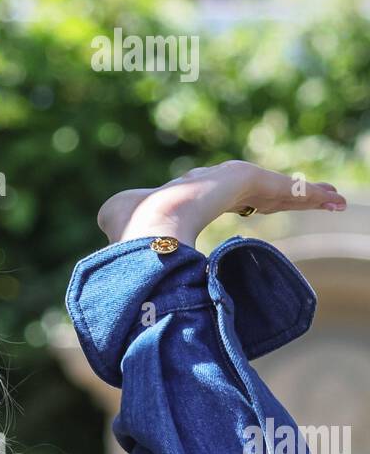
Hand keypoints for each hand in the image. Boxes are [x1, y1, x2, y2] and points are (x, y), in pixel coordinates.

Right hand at [97, 161, 346, 247]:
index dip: (241, 201)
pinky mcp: (246, 180)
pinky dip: (311, 195)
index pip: (223, 196)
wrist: (144, 226)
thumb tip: (119, 273)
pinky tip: (334, 201)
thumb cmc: (131, 231)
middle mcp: (211, 184)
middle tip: (303, 199)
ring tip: (332, 200)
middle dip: (280, 195)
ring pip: (277, 188)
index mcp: (188, 198)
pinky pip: (287, 189)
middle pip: (257, 189)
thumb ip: (131, 247)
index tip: (251, 210)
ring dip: (305, 194)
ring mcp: (229, 180)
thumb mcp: (125, 237)